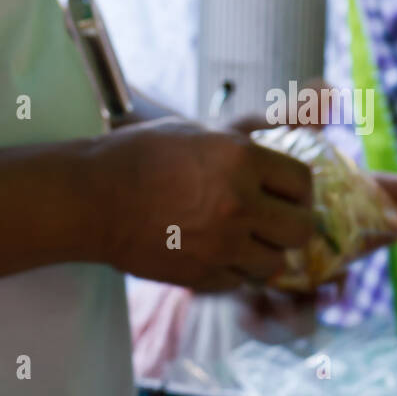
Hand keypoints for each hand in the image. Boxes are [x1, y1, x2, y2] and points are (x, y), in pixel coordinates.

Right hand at [91, 118, 314, 291]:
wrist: (94, 200)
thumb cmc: (141, 157)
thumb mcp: (197, 132)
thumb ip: (244, 137)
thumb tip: (297, 113)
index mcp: (241, 160)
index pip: (302, 183)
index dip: (300, 191)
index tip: (289, 196)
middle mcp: (238, 205)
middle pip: (299, 229)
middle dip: (292, 226)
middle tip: (277, 225)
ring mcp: (221, 245)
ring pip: (274, 264)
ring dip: (264, 255)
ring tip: (246, 244)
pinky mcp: (201, 276)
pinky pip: (238, 283)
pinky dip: (234, 273)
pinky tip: (216, 256)